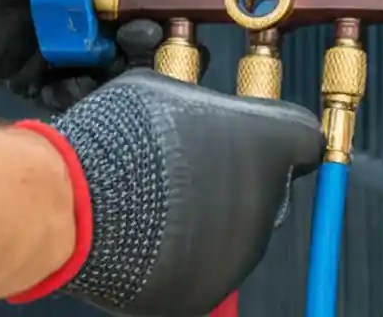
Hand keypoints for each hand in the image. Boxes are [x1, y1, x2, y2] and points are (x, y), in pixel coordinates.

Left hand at [0, 0, 158, 109]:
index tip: (178, 5)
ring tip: (128, 59)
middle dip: (145, 37)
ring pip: (97, 65)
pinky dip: (76, 93)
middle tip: (154, 36)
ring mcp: (44, 37)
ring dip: (119, 67)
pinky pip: (56, 89)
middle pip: (123, 30)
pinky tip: (84, 82)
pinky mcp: (15, 67)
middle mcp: (67, 2)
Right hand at [11, 71, 323, 315]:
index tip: (262, 138)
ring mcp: (237, 254)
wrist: (78, 202)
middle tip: (189, 168)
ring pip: (234, 233)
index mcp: (268, 145)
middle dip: (237, 181)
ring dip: (208, 219)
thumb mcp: (166, 89)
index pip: (303, 140)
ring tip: (158, 201)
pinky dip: (180, 256)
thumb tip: (200, 110)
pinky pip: (201, 269)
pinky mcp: (205, 292)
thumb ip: (202, 105)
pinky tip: (147, 232)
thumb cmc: (122, 138)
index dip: (279, 136)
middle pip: (266, 192)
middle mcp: (266, 204)